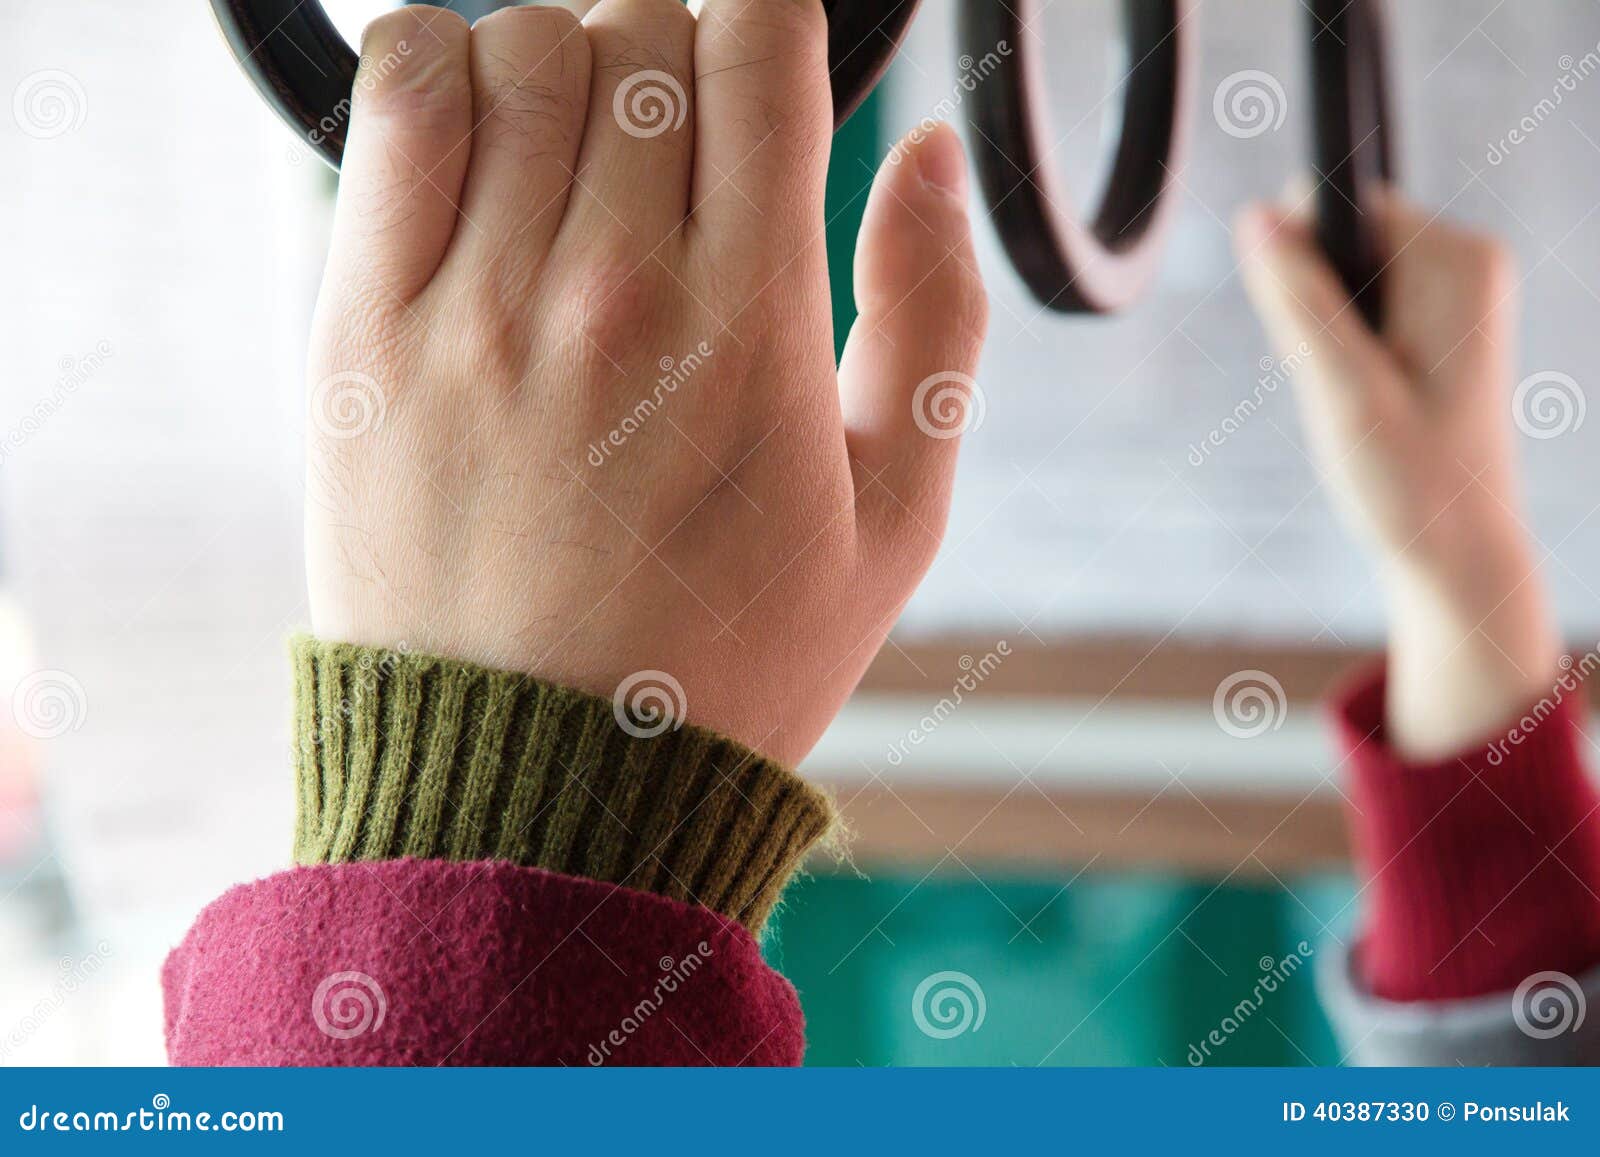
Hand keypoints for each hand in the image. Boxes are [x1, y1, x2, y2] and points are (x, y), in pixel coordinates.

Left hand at [303, 2, 987, 765]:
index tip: (768, 68)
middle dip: (678, 48)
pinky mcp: (363, 335)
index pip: (760, 50)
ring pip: (520, 47)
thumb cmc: (727, 662)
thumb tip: (934, 157)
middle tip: (679, 136)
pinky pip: (392, 106)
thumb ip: (933, 320)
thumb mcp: (894, 520)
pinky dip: (437, 67)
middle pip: (643, 29)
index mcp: (752, 327)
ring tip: (583, 143)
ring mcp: (476, 308)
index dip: (774, 23)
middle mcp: (612, 294)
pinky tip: (476, 127)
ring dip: (566, 55)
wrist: (540, 792)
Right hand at [1236, 195, 1558, 758]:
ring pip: (1339, 278)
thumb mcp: (1342, 393)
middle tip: (1346, 387)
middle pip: (1338, 240)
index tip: (1326, 347)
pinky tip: (1365, 404)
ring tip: (1359, 402)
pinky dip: (1340, 355)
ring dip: (1325, 340)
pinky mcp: (1436, 322)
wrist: (1456, 553)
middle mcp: (1466, 263)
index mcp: (1460, 263)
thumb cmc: (1411, 484)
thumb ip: (1299, 303)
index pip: (1340, 205)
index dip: (1303, 271)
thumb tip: (1253, 216)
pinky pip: (1355, 308)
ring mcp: (1453, 292)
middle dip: (1314, 310)